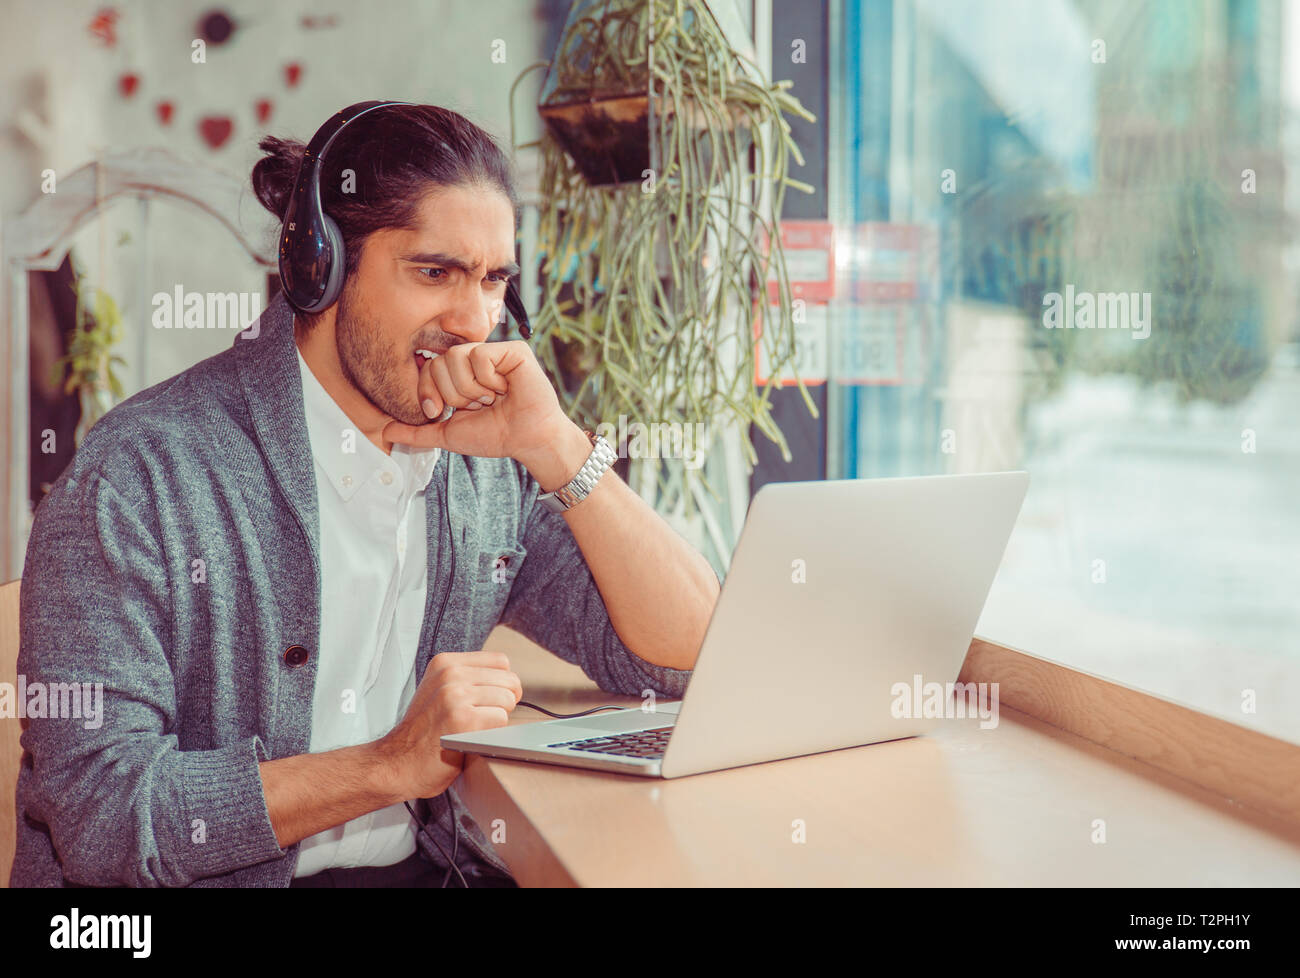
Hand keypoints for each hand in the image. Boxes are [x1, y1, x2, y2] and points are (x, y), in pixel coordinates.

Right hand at [377, 650, 522, 798]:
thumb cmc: (424, 733)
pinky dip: (494, 732)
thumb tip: (509, 680)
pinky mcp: (463, 719)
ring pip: (508, 699)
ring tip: (474, 729)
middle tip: (482, 719)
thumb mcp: (438, 690)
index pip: (500, 661)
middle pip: (509, 679)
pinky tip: (473, 738)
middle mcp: (450, 674)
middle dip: (504, 702)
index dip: (503, 683)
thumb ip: (467, 678)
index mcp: (445, 663)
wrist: (398, 763)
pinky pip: (501, 719)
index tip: (491, 700)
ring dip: (498, 719)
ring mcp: (456, 695)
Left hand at [384, 341, 569, 466]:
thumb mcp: (447, 435)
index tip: (442, 412)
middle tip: (477, 405)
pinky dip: (489, 380)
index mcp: (459, 375)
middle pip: (439, 362)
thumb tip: (387, 431)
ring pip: (457, 357)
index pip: (428, 369)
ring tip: (492, 398)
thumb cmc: (495, 436)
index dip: (429, 392)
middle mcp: (474, 360)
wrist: (528, 440)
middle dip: (454, 395)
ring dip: (472, 389)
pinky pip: (480, 356)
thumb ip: (417, 432)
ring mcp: (493, 353)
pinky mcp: (513, 350)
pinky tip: (505, 390)